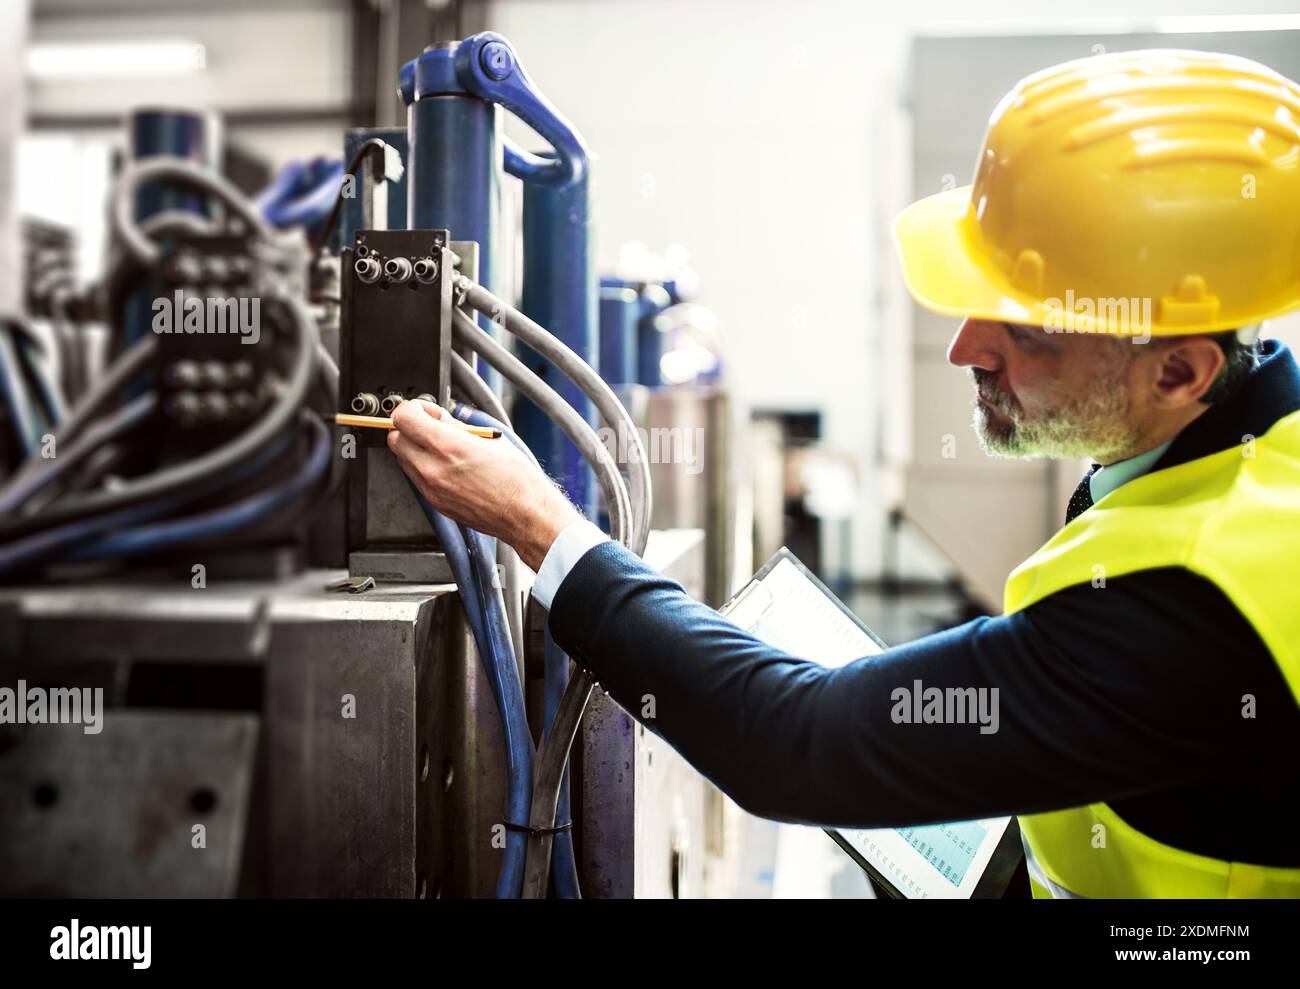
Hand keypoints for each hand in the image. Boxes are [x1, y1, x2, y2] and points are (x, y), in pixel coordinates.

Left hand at [387, 400, 580, 570]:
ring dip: (414, 448)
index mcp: (447, 446)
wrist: (525, 515)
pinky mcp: (434, 502)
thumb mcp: (490, 438)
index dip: (411, 409)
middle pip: (395, 438)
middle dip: (408, 428)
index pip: (403, 418)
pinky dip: (423, 466)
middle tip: (429, 426)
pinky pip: (415, 477)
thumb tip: (438, 416)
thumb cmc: (516, 479)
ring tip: (441, 447)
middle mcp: (433, 468)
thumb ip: (456, 425)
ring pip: (402, 459)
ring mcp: (431, 489)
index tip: (423, 410)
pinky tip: (446, 465)